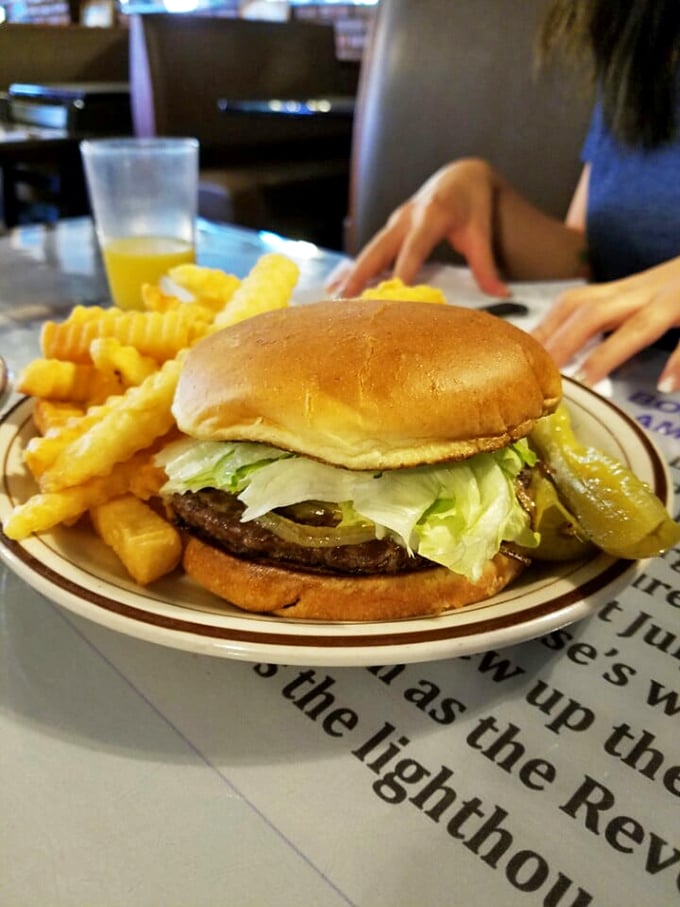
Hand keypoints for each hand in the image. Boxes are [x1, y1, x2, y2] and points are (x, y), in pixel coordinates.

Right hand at [329, 159, 509, 297]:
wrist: (460, 176)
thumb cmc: (472, 205)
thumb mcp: (481, 232)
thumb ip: (486, 265)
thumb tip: (501, 295)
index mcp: (431, 215)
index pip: (414, 249)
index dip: (402, 272)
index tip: (393, 295)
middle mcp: (406, 217)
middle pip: (379, 249)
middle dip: (360, 275)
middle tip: (345, 300)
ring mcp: (394, 223)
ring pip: (368, 251)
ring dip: (350, 275)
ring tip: (333, 299)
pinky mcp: (390, 230)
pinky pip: (369, 252)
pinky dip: (353, 270)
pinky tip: (336, 288)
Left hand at [532, 257, 679, 391]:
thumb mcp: (647, 295)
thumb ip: (614, 315)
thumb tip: (575, 347)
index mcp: (627, 290)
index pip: (575, 304)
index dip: (545, 330)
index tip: (521, 358)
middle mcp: (646, 291)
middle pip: (597, 311)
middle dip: (565, 342)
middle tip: (543, 376)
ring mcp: (676, 298)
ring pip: (640, 323)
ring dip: (609, 353)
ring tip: (585, 381)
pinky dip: (678, 361)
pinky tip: (665, 384)